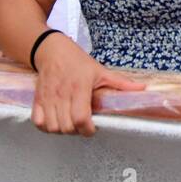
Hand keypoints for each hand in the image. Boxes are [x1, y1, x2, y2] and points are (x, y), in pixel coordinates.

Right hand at [30, 34, 144, 135]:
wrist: (51, 50)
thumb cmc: (76, 61)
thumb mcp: (100, 70)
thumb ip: (121, 83)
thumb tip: (142, 88)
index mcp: (79, 87)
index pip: (80, 117)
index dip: (87, 129)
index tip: (93, 128)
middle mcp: (62, 93)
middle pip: (66, 126)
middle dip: (77, 131)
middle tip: (83, 125)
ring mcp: (48, 97)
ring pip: (52, 127)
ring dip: (62, 130)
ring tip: (70, 124)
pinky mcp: (38, 99)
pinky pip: (38, 122)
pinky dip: (46, 127)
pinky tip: (56, 122)